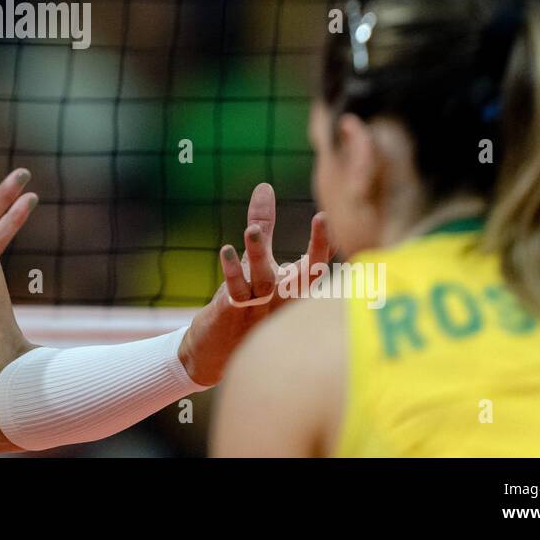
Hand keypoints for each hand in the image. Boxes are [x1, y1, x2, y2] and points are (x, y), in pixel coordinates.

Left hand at [177, 183, 331, 386]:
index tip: (326, 215)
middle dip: (316, 249)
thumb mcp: (255, 260)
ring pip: (265, 280)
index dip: (325, 241)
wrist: (212, 352)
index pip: (317, 265)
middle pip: (304, 276)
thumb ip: (262, 225)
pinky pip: (236, 291)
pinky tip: (227, 251)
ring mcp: (259, 308)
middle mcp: (282, 299)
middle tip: (323, 218)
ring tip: (250, 230)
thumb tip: (264, 186)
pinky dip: (233, 271)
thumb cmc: (243, 301)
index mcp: (293, 289)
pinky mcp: (234, 313)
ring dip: (258, 254)